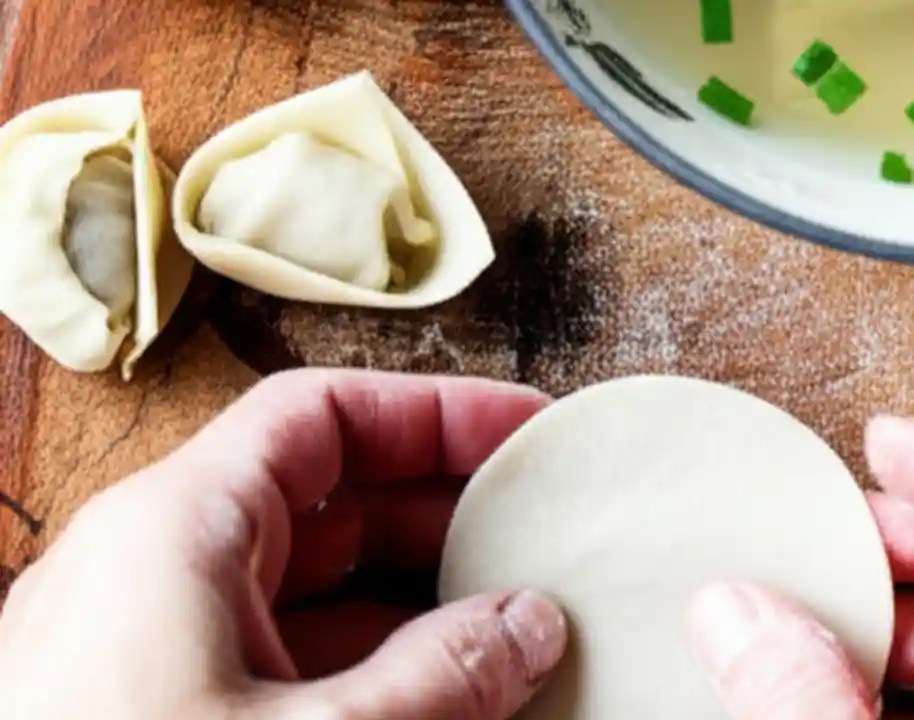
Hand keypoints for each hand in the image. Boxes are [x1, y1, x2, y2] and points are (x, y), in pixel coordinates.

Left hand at [0, 369, 567, 719]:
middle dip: (440, 514)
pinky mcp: (162, 714)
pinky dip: (367, 671)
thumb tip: (530, 626)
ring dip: (413, 606)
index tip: (524, 432)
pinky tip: (440, 703)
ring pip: (309, 591)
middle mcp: (158, 575)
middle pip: (324, 501)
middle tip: (537, 535)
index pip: (321, 417)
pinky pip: (284, 664)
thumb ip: (436, 680)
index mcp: (175, 530)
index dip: (434, 412)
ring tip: (511, 632)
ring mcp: (156, 653)